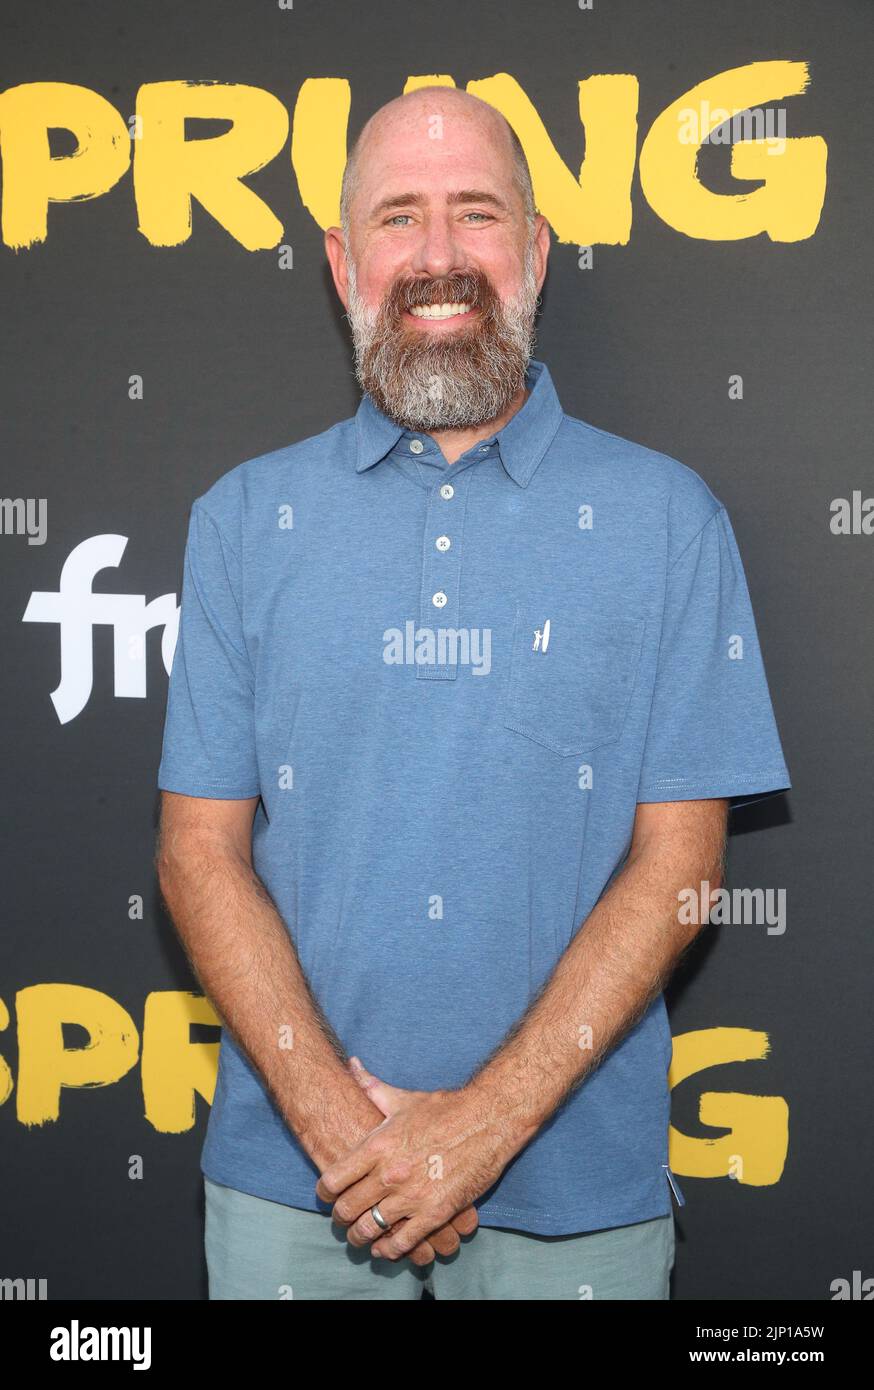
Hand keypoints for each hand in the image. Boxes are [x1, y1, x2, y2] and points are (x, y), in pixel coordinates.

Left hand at [317, 1062, 530, 1261]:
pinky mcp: (435, 1213)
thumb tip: (351, 1064)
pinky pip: (403, 1242)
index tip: (327, 1195)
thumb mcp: (403, 1098)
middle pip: (347, 1209)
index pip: (333, 1180)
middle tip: (342, 1220)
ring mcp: (412, 1196)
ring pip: (370, 1229)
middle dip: (340, 1218)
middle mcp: (389, 1173)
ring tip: (360, 1237)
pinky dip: (389, 1250)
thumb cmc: (444, 1109)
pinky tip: (385, 1247)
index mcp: (377, 1146)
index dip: (325, 1192)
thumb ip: (372, 1087)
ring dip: (360, 1237)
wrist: (487, 1120)